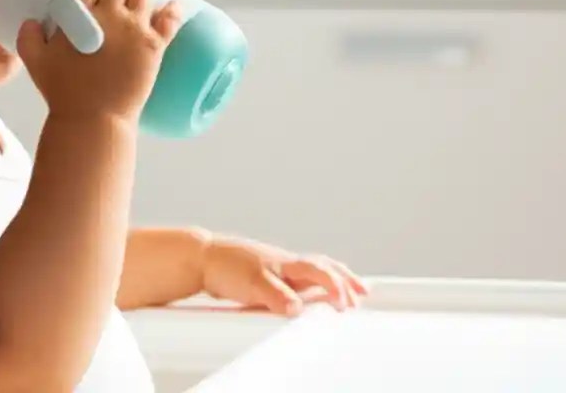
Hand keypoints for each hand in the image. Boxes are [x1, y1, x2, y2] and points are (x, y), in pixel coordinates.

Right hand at [19, 0, 183, 122]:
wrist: (93, 118)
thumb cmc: (63, 92)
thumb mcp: (36, 62)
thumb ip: (28, 38)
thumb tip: (29, 21)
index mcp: (80, 14)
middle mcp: (109, 15)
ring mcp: (134, 29)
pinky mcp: (153, 47)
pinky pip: (170, 20)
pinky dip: (175, 8)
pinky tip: (179, 1)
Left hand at [201, 235, 367, 316]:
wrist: (203, 258)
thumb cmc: (226, 266)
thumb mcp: (252, 284)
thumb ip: (276, 296)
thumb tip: (297, 308)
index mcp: (288, 263)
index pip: (320, 272)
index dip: (336, 287)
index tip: (346, 303)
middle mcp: (288, 263)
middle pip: (326, 267)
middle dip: (346, 279)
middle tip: (362, 293)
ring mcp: (281, 267)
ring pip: (316, 269)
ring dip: (336, 277)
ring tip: (351, 288)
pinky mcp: (272, 274)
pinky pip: (303, 276)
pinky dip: (317, 282)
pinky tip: (313, 291)